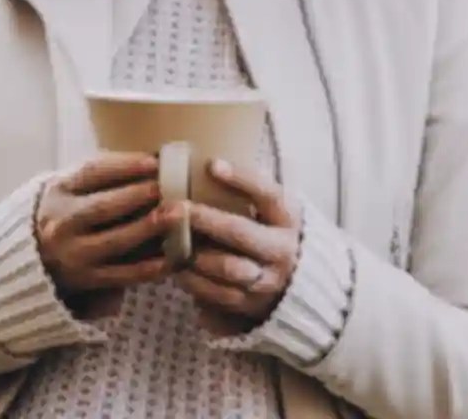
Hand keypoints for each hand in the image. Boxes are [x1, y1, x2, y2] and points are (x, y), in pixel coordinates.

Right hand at [36, 152, 178, 319]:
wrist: (36, 254)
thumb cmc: (70, 210)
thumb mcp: (72, 186)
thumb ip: (103, 174)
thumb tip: (153, 161)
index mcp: (59, 192)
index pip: (91, 173)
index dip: (123, 166)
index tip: (153, 162)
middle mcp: (62, 223)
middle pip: (102, 208)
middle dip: (136, 196)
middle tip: (166, 188)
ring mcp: (74, 254)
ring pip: (115, 241)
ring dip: (148, 227)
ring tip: (176, 214)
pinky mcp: (88, 280)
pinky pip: (123, 275)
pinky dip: (149, 267)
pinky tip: (172, 257)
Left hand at [174, 159, 300, 334]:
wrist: (299, 281)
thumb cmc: (272, 230)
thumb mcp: (272, 208)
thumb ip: (249, 191)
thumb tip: (207, 163)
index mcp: (288, 218)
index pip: (267, 193)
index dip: (241, 178)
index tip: (212, 164)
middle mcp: (282, 250)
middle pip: (240, 232)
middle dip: (204, 218)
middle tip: (175, 206)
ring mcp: (267, 280)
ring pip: (225, 267)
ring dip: (193, 252)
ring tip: (169, 238)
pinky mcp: (250, 304)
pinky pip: (216, 293)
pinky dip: (192, 279)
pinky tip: (176, 264)